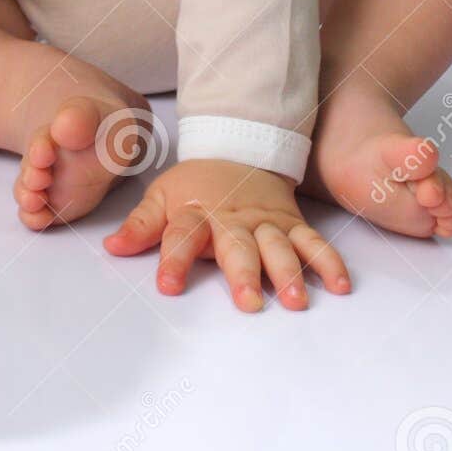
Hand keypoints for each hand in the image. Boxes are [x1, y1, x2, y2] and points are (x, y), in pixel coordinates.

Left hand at [103, 157, 350, 309]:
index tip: (167, 286)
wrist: (238, 149)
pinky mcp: (292, 224)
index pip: (181, 235)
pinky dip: (328, 262)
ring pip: (278, 246)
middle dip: (243, 273)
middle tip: (248, 302)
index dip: (172, 259)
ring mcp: (266, 222)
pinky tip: (340, 286)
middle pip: (237, 246)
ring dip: (288, 272)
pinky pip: (313, 242)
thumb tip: (111, 247)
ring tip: (295, 299)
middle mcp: (232, 219)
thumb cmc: (196, 184)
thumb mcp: (162, 195)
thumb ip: (141, 224)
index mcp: (196, 212)